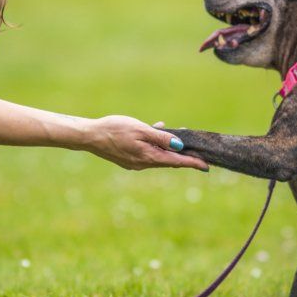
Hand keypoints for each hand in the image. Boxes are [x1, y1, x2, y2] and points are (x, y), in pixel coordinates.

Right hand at [83, 116, 208, 170]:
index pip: (177, 161)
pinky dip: (155, 145)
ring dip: (168, 149)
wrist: (90, 136)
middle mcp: (144, 163)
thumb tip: (179, 145)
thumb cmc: (115, 129)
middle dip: (183, 156)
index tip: (206, 166)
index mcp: (149, 157)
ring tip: (178, 138)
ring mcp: (135, 163)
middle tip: (198, 154)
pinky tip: (156, 130)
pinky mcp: (128, 159)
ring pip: (158, 156)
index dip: (193, 163)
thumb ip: (161, 138)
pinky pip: (147, 153)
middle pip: (169, 161)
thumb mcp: (141, 130)